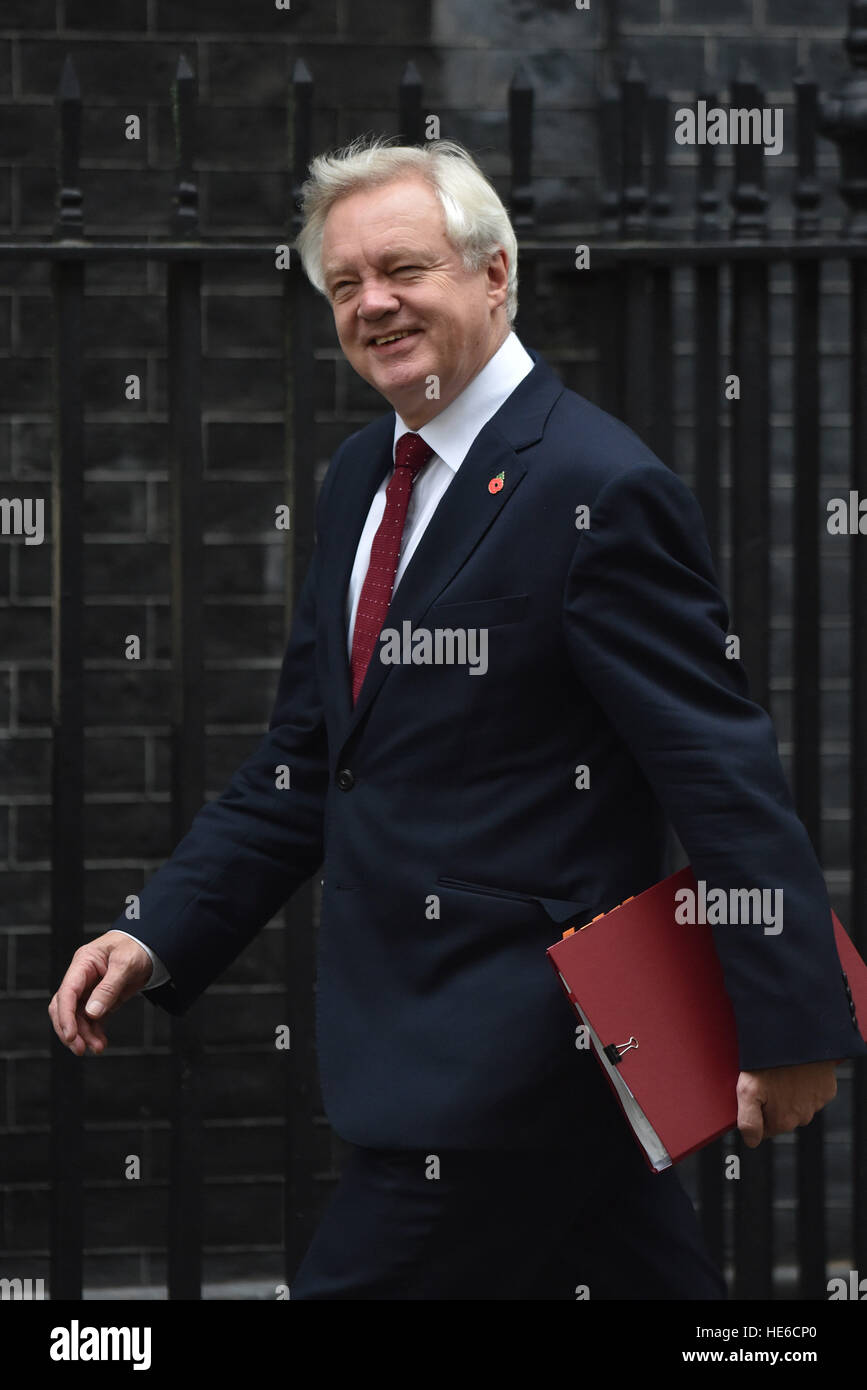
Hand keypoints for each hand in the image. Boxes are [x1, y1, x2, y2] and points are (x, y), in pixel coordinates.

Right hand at [48, 931, 152, 1056]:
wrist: (150, 948)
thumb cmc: (136, 948)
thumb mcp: (125, 964)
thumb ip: (109, 987)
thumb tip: (92, 1012)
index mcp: (83, 963)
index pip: (67, 992)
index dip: (65, 1016)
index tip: (70, 1035)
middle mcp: (82, 977)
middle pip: (65, 1007)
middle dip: (70, 1030)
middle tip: (80, 1049)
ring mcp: (90, 990)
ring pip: (77, 1017)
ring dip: (84, 1035)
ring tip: (97, 1047)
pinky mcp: (100, 1000)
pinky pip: (91, 1020)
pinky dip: (94, 1032)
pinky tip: (100, 1042)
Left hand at [736, 1060, 838, 1147]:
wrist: (794, 1040)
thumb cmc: (767, 1064)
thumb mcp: (747, 1090)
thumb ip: (748, 1122)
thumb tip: (752, 1142)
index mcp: (782, 1122)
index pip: (766, 1129)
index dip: (758, 1113)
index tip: (757, 1095)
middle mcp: (801, 1119)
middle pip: (783, 1117)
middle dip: (775, 1103)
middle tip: (768, 1080)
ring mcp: (816, 1104)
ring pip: (799, 1106)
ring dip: (791, 1094)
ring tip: (782, 1073)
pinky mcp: (827, 1090)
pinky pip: (814, 1093)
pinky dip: (806, 1085)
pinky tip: (797, 1071)